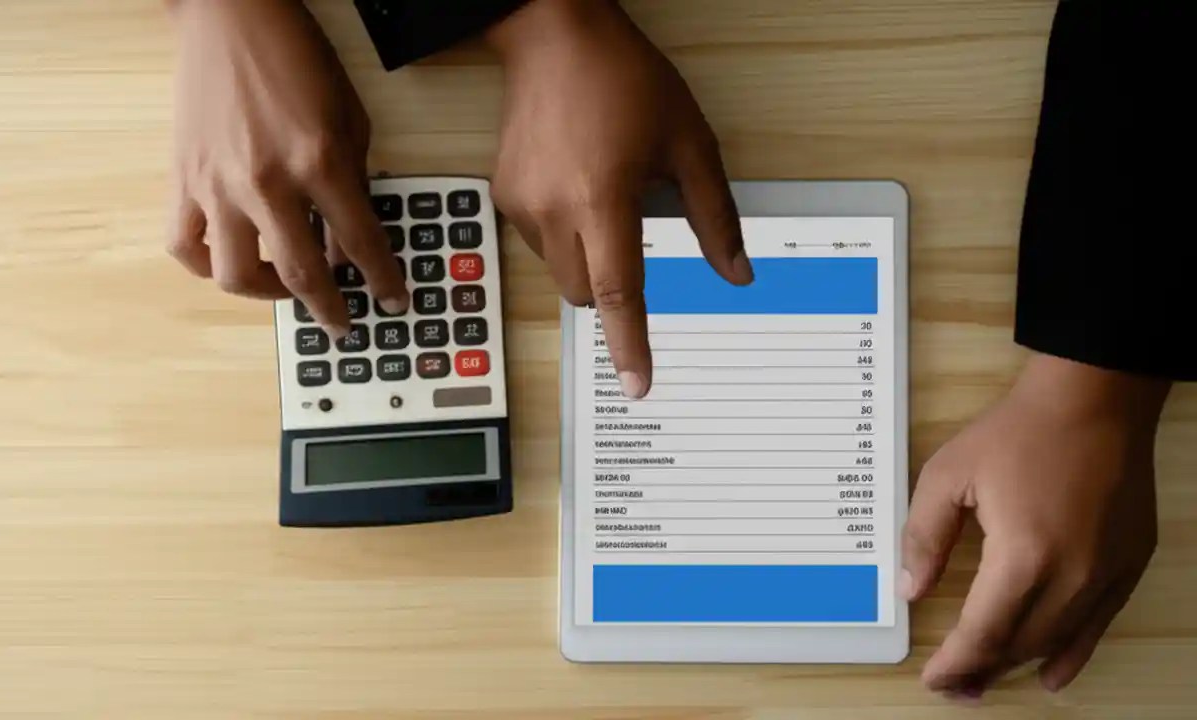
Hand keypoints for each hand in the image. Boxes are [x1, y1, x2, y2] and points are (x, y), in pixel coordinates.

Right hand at [166, 0, 406, 336]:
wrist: (232, 18)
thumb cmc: (298, 62)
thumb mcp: (350, 119)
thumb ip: (354, 184)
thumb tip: (347, 242)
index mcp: (320, 163)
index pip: (361, 244)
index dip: (382, 281)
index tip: (392, 302)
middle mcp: (269, 183)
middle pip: (302, 275)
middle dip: (330, 310)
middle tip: (342, 324)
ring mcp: (219, 186)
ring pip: (238, 276)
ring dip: (268, 296)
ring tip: (285, 291)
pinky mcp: (183, 180)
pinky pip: (186, 247)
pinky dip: (207, 267)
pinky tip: (231, 262)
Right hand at [484, 0, 751, 397]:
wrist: (553, 35)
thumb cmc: (624, 80)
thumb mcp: (688, 143)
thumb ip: (715, 217)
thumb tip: (736, 272)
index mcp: (602, 199)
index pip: (618, 292)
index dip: (630, 343)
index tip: (638, 384)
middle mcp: (553, 210)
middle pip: (586, 293)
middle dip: (612, 287)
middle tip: (633, 237)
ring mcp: (521, 204)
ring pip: (560, 270)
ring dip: (588, 258)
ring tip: (603, 194)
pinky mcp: (503, 194)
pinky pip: (539, 242)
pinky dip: (564, 233)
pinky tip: (576, 185)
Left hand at [902, 354, 1169, 697]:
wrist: (1093, 401)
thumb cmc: (1016, 434)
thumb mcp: (948, 475)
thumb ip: (924, 536)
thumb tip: (911, 590)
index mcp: (1023, 555)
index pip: (983, 632)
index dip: (955, 664)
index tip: (932, 680)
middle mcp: (1071, 576)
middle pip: (1020, 645)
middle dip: (982, 670)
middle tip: (953, 685)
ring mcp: (1106, 574)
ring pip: (1056, 641)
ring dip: (1018, 665)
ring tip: (986, 682)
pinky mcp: (1129, 565)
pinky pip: (1097, 626)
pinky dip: (1071, 655)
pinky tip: (1050, 675)